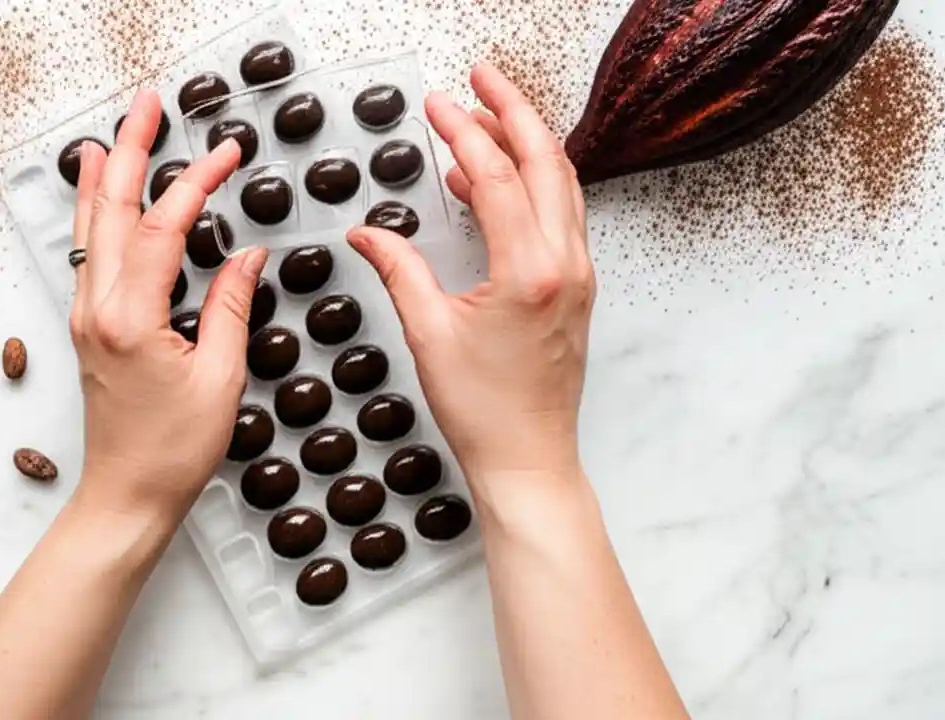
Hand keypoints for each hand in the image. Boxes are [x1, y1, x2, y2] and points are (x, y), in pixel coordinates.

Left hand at [69, 90, 267, 521]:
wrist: (126, 497)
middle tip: (147, 105)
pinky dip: (96, 214)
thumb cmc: (173, 451)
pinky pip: (88, 253)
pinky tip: (98, 195)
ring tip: (115, 133)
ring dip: (104, 174)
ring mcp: (86, 317)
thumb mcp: (219, 378)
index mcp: (130, 319)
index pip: (162, 228)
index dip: (195, 182)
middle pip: (110, 209)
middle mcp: (97, 309)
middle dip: (128, 150)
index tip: (226, 153)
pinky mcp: (89, 328)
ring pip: (90, 227)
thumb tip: (247, 256)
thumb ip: (230, 307)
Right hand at [347, 63, 593, 487]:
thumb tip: (366, 233)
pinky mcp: (575, 288)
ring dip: (525, 143)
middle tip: (480, 76)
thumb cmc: (485, 411)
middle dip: (512, 110)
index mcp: (530, 271)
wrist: (529, 459)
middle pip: (545, 161)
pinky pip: (559, 215)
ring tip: (483, 118)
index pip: (494, 176)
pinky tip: (488, 186)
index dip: (462, 132)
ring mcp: (577, 275)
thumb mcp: (428, 334)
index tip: (437, 104)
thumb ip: (398, 270)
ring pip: (560, 183)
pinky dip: (530, 185)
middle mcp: (565, 265)